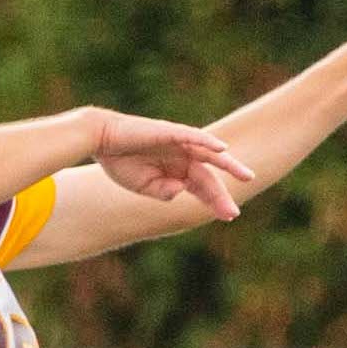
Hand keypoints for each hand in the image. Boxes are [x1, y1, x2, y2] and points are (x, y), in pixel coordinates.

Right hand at [93, 111, 256, 220]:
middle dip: (221, 194)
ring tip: (245, 175)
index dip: (215, 201)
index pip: (202, 187)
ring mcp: (178, 143)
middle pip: (209, 175)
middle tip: (234, 212)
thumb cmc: (120, 162)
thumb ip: (163, 192)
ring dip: (228, 164)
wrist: (101, 140)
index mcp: (176, 170)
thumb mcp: (143, 186)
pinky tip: (222, 149)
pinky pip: (192, 136)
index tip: (229, 216)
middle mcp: (182, 156)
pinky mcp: (169, 131)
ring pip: (209, 154)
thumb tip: (181, 191)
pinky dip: (207, 141)